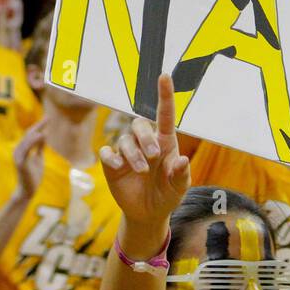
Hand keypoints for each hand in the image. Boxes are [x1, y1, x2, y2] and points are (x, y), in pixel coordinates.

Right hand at [12, 119, 47, 202]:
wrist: (29, 190)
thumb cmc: (33, 174)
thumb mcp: (38, 157)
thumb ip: (39, 147)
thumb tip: (43, 134)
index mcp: (23, 149)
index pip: (31, 134)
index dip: (39, 126)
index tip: (48, 118)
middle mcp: (18, 151)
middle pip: (28, 134)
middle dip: (39, 126)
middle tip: (49, 118)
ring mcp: (18, 157)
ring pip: (26, 140)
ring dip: (36, 132)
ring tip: (45, 125)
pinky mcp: (20, 163)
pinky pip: (26, 150)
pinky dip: (32, 142)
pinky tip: (41, 136)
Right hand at [99, 74, 189, 228]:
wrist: (149, 213)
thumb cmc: (168, 195)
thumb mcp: (179, 188)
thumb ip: (181, 174)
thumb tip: (183, 160)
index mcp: (166, 143)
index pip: (164, 114)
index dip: (165, 94)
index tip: (165, 75)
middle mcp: (145, 143)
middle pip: (139, 124)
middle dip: (145, 137)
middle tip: (154, 156)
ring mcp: (127, 153)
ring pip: (124, 139)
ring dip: (133, 154)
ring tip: (142, 171)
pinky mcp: (112, 164)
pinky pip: (106, 151)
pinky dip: (111, 157)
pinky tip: (118, 167)